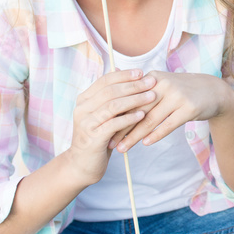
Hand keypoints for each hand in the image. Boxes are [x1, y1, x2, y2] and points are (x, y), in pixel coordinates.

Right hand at [66, 69, 155, 183]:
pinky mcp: (93, 138)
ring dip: (134, 99)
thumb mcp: (103, 113)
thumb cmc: (98, 135)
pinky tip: (142, 115)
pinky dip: (129, 118)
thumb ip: (109, 94)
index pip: (105, 80)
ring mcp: (86, 123)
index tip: (141, 72)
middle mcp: (82, 109)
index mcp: (84, 99)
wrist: (83, 164)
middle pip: (110, 91)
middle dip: (133, 85)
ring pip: (113, 105)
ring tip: (151, 96)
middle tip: (151, 82)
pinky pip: (114, 124)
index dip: (124, 75)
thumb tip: (120, 69)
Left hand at [111, 72, 233, 152]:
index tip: (103, 128)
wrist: (214, 91)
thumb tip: (118, 105)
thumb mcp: (163, 86)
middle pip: (137, 110)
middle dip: (121, 128)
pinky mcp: (189, 107)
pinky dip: (156, 135)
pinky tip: (146, 144)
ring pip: (150, 119)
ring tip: (123, 149)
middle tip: (109, 143)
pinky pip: (168, 124)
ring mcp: (177, 96)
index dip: (115, 114)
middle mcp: (163, 84)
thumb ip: (143, 93)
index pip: (129, 98)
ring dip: (135, 136)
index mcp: (153, 78)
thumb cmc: (184, 91)